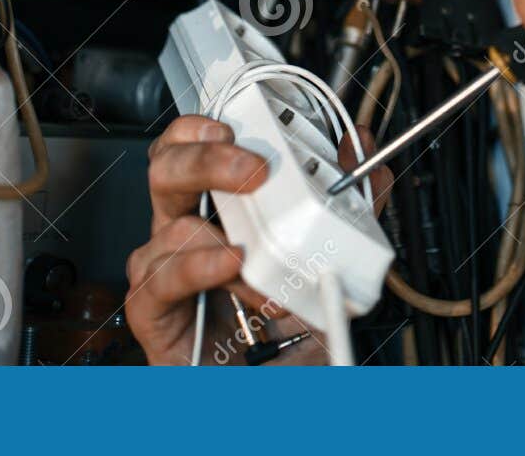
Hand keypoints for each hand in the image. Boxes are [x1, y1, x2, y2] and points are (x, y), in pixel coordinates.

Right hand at [124, 115, 390, 364]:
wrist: (272, 397)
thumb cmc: (289, 335)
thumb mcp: (329, 265)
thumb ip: (351, 213)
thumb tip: (369, 163)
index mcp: (220, 215)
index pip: (194, 152)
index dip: (205, 130)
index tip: (240, 126)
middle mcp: (188, 237)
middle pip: (167, 171)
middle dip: (204, 159)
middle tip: (250, 170)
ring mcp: (167, 275)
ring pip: (166, 227)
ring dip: (220, 237)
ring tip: (256, 257)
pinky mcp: (155, 317)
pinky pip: (156, 282)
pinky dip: (195, 269)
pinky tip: (228, 266)